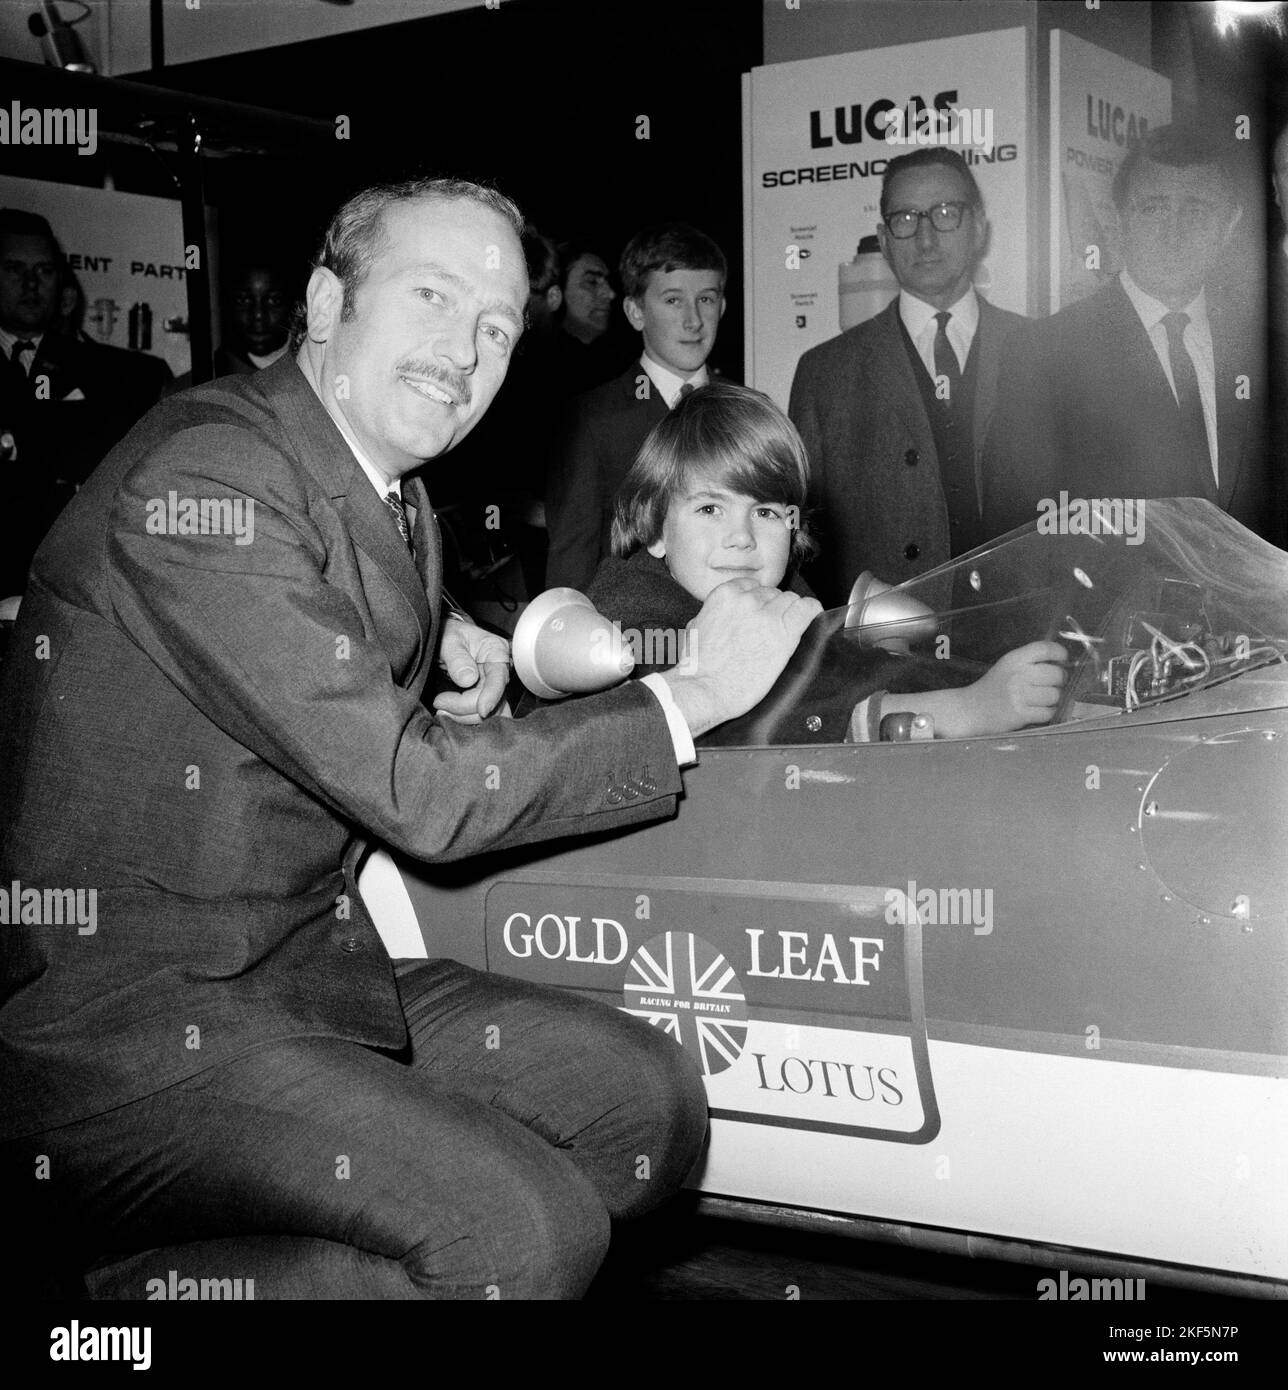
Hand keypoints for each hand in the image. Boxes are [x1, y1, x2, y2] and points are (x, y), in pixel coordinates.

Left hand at [433, 617, 510, 721]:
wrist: (444, 639)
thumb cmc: (448, 635)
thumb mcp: (449, 640)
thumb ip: (458, 658)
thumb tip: (468, 679)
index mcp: (496, 652)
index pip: (499, 679)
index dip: (491, 697)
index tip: (481, 710)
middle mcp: (499, 672)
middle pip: (495, 701)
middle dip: (466, 708)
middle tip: (439, 703)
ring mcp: (493, 686)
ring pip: (489, 713)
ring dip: (465, 717)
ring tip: (441, 709)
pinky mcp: (484, 698)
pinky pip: (481, 715)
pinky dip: (466, 719)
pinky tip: (450, 714)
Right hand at [660, 579, 821, 736]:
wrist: (704, 690)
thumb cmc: (696, 667)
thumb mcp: (696, 627)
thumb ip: (715, 613)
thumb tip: (724, 614)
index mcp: (725, 595)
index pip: (753, 585)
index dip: (758, 602)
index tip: (759, 614)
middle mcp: (747, 600)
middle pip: (773, 594)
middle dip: (773, 609)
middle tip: (769, 630)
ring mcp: (767, 615)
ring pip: (791, 600)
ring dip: (790, 613)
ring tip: (786, 630)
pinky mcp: (784, 633)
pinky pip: (808, 610)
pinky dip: (812, 612)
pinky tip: (812, 617)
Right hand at [959, 640, 1067, 735]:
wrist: (970, 710)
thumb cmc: (993, 687)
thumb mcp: (1007, 666)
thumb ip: (1030, 661)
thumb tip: (1063, 663)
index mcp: (1014, 659)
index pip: (1045, 649)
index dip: (1060, 652)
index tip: (1063, 659)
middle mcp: (1018, 675)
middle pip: (1056, 674)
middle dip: (1059, 680)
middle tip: (1050, 684)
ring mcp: (1019, 696)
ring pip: (1055, 695)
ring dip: (1053, 699)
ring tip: (1041, 699)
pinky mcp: (1021, 714)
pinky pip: (1048, 712)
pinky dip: (1047, 712)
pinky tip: (1037, 710)